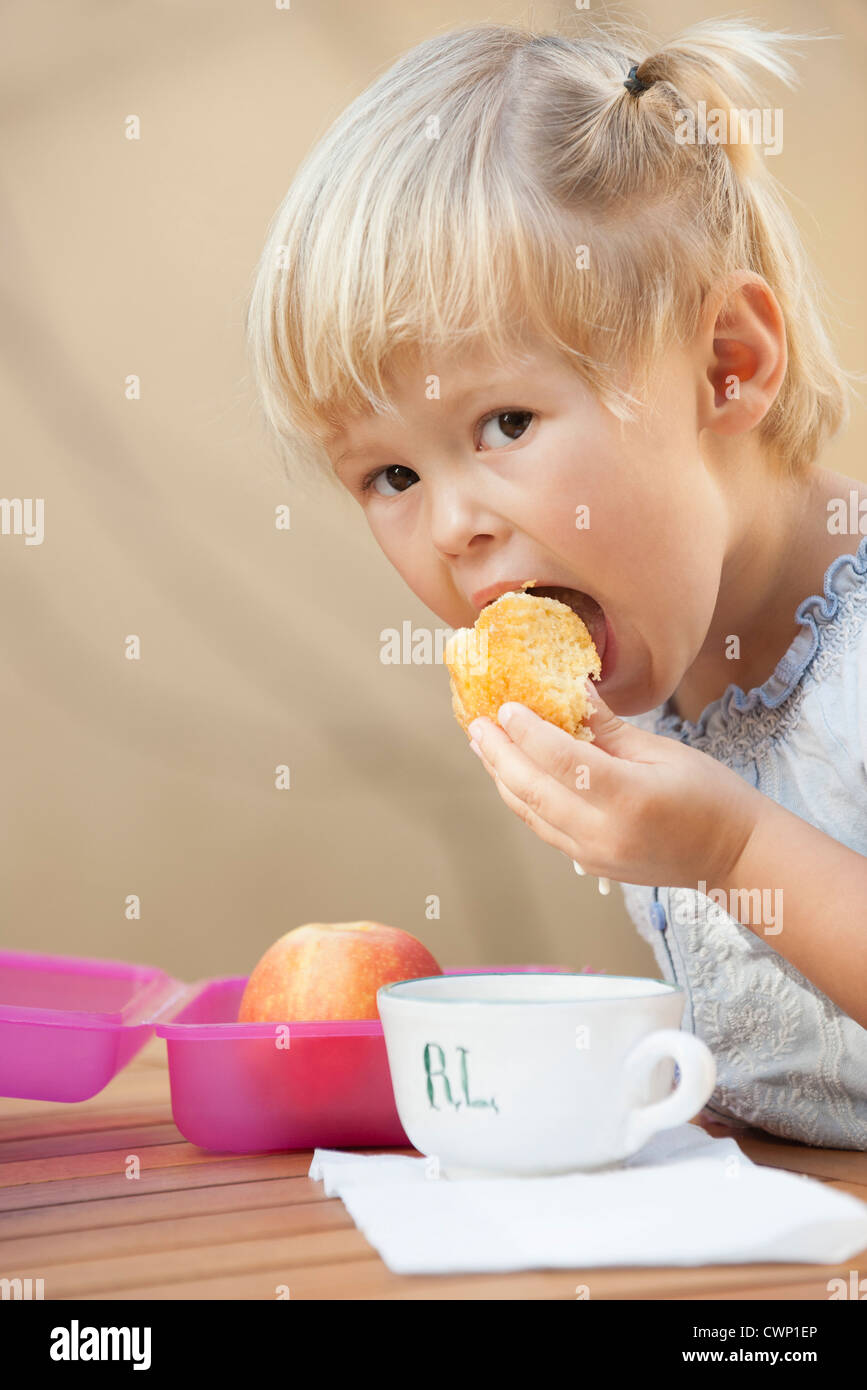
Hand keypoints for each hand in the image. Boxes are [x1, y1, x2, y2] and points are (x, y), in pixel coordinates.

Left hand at [465, 686, 760, 889]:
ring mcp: (593, 855)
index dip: (527, 732)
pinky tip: (511, 773)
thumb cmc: (709, 796)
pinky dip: (522, 797)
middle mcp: (603, 833)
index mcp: (628, 798)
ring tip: (483, 744)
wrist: (733, 855)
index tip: (506, 706)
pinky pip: (543, 827)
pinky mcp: (589, 864)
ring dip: (502, 776)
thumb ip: (606, 727)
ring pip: (530, 812)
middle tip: (477, 723)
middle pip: (532, 790)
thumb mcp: (661, 751)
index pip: (561, 760)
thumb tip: (568, 687)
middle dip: (498, 754)